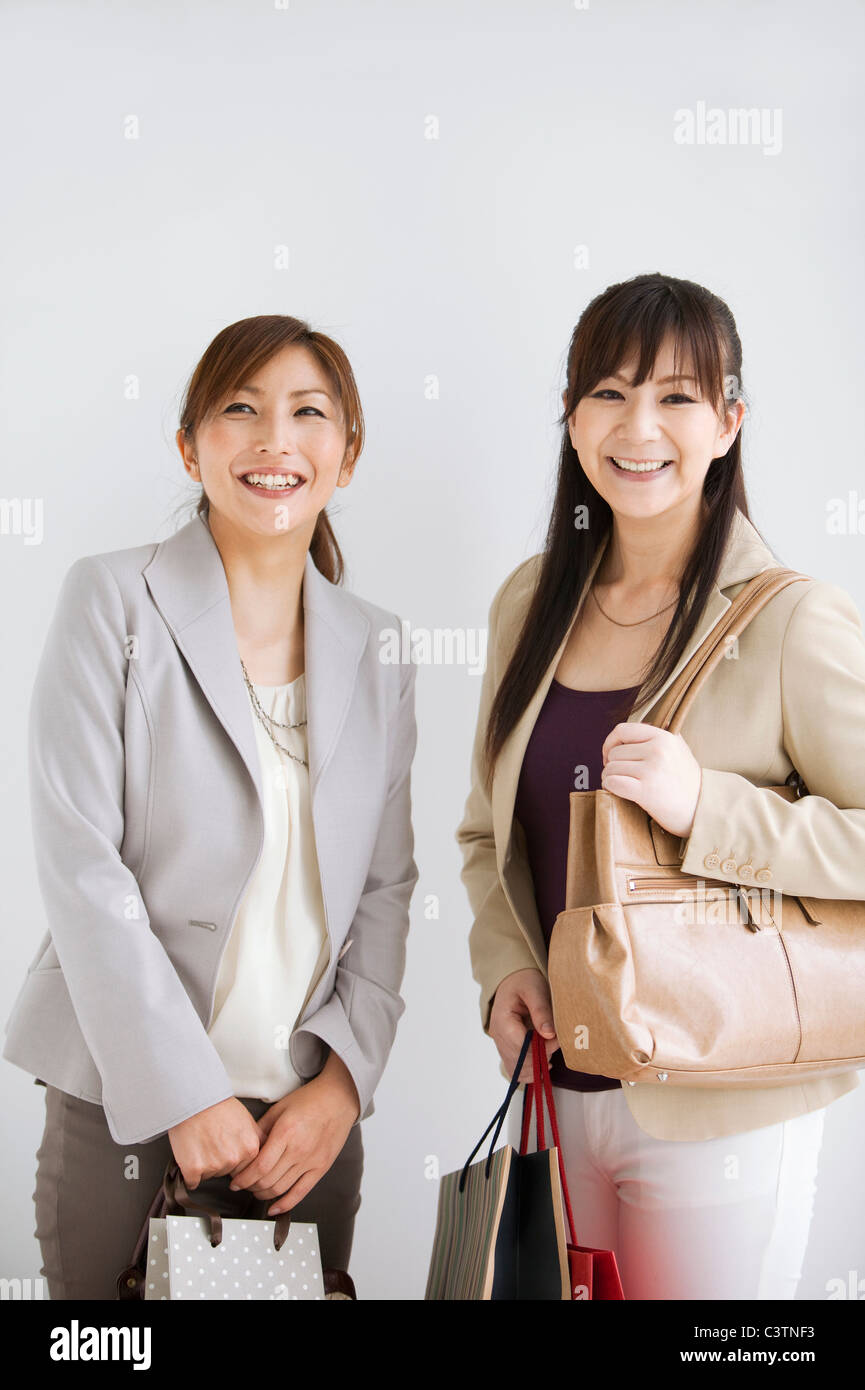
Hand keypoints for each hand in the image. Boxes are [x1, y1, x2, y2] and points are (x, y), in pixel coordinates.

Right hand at [168, 1097, 266, 1189]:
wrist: (194, 1099)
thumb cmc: (218, 1106)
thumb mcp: (247, 1119)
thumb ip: (257, 1139)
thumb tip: (266, 1152)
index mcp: (250, 1148)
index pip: (246, 1169)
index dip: (235, 1161)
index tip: (228, 1152)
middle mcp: (234, 1159)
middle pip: (227, 1173)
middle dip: (220, 1163)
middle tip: (213, 1142)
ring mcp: (214, 1165)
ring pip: (210, 1176)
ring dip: (205, 1166)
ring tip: (202, 1143)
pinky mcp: (194, 1169)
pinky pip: (192, 1182)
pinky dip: (190, 1174)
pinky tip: (190, 1155)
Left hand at [227, 1051, 359, 1215]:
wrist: (339, 1099)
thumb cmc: (309, 1100)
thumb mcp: (279, 1108)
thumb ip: (261, 1129)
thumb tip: (245, 1147)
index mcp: (286, 1133)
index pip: (259, 1166)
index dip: (243, 1179)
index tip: (235, 1182)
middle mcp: (298, 1150)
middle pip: (267, 1180)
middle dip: (249, 1187)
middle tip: (241, 1185)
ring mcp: (311, 1161)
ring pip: (281, 1189)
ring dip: (263, 1195)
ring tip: (255, 1190)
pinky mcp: (321, 1168)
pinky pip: (301, 1193)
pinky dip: (285, 1204)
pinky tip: (274, 1208)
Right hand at [488, 968, 558, 1082]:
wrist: (514, 980)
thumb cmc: (525, 981)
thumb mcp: (535, 989)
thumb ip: (541, 1011)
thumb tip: (549, 1035)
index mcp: (502, 1020)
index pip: (520, 1046)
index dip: (541, 1047)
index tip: (557, 1039)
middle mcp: (498, 1036)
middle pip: (519, 1060)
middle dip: (541, 1056)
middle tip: (556, 1043)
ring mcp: (500, 1045)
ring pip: (517, 1069)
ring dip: (537, 1066)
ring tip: (550, 1051)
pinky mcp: (507, 1050)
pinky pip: (516, 1070)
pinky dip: (530, 1071)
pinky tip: (543, 1063)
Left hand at [600, 723, 702, 839]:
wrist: (700, 809)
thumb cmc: (686, 782)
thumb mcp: (679, 749)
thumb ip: (659, 736)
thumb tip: (635, 728)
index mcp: (664, 737)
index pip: (623, 730)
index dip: (611, 742)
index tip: (611, 754)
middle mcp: (657, 750)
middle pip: (614, 752)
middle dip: (612, 765)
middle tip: (622, 775)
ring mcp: (651, 770)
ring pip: (611, 768)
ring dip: (610, 777)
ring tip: (623, 784)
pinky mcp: (645, 790)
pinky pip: (613, 782)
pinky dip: (610, 787)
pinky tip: (617, 790)